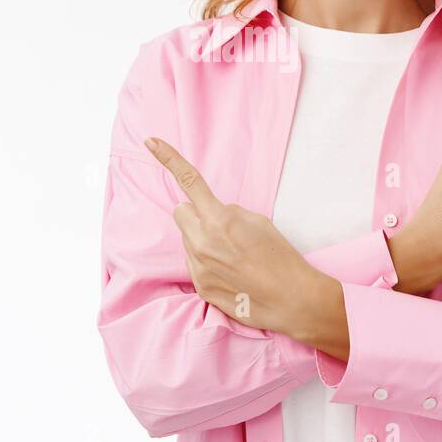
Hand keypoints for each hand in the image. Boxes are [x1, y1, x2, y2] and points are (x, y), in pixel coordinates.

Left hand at [143, 135, 318, 336]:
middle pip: (181, 212)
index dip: (167, 157)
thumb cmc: (281, 258)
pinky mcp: (200, 287)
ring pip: (188, 239)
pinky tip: (231, 272)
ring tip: (233, 255)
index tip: (149, 141)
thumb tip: (214, 215)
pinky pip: (194, 262)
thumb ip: (229, 212)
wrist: (292, 301)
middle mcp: (201, 242)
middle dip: (196, 213)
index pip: (188, 181)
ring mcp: (198, 267)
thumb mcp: (259, 222)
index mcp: (219, 220)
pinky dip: (208, 262)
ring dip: (202, 239)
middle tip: (221, 226)